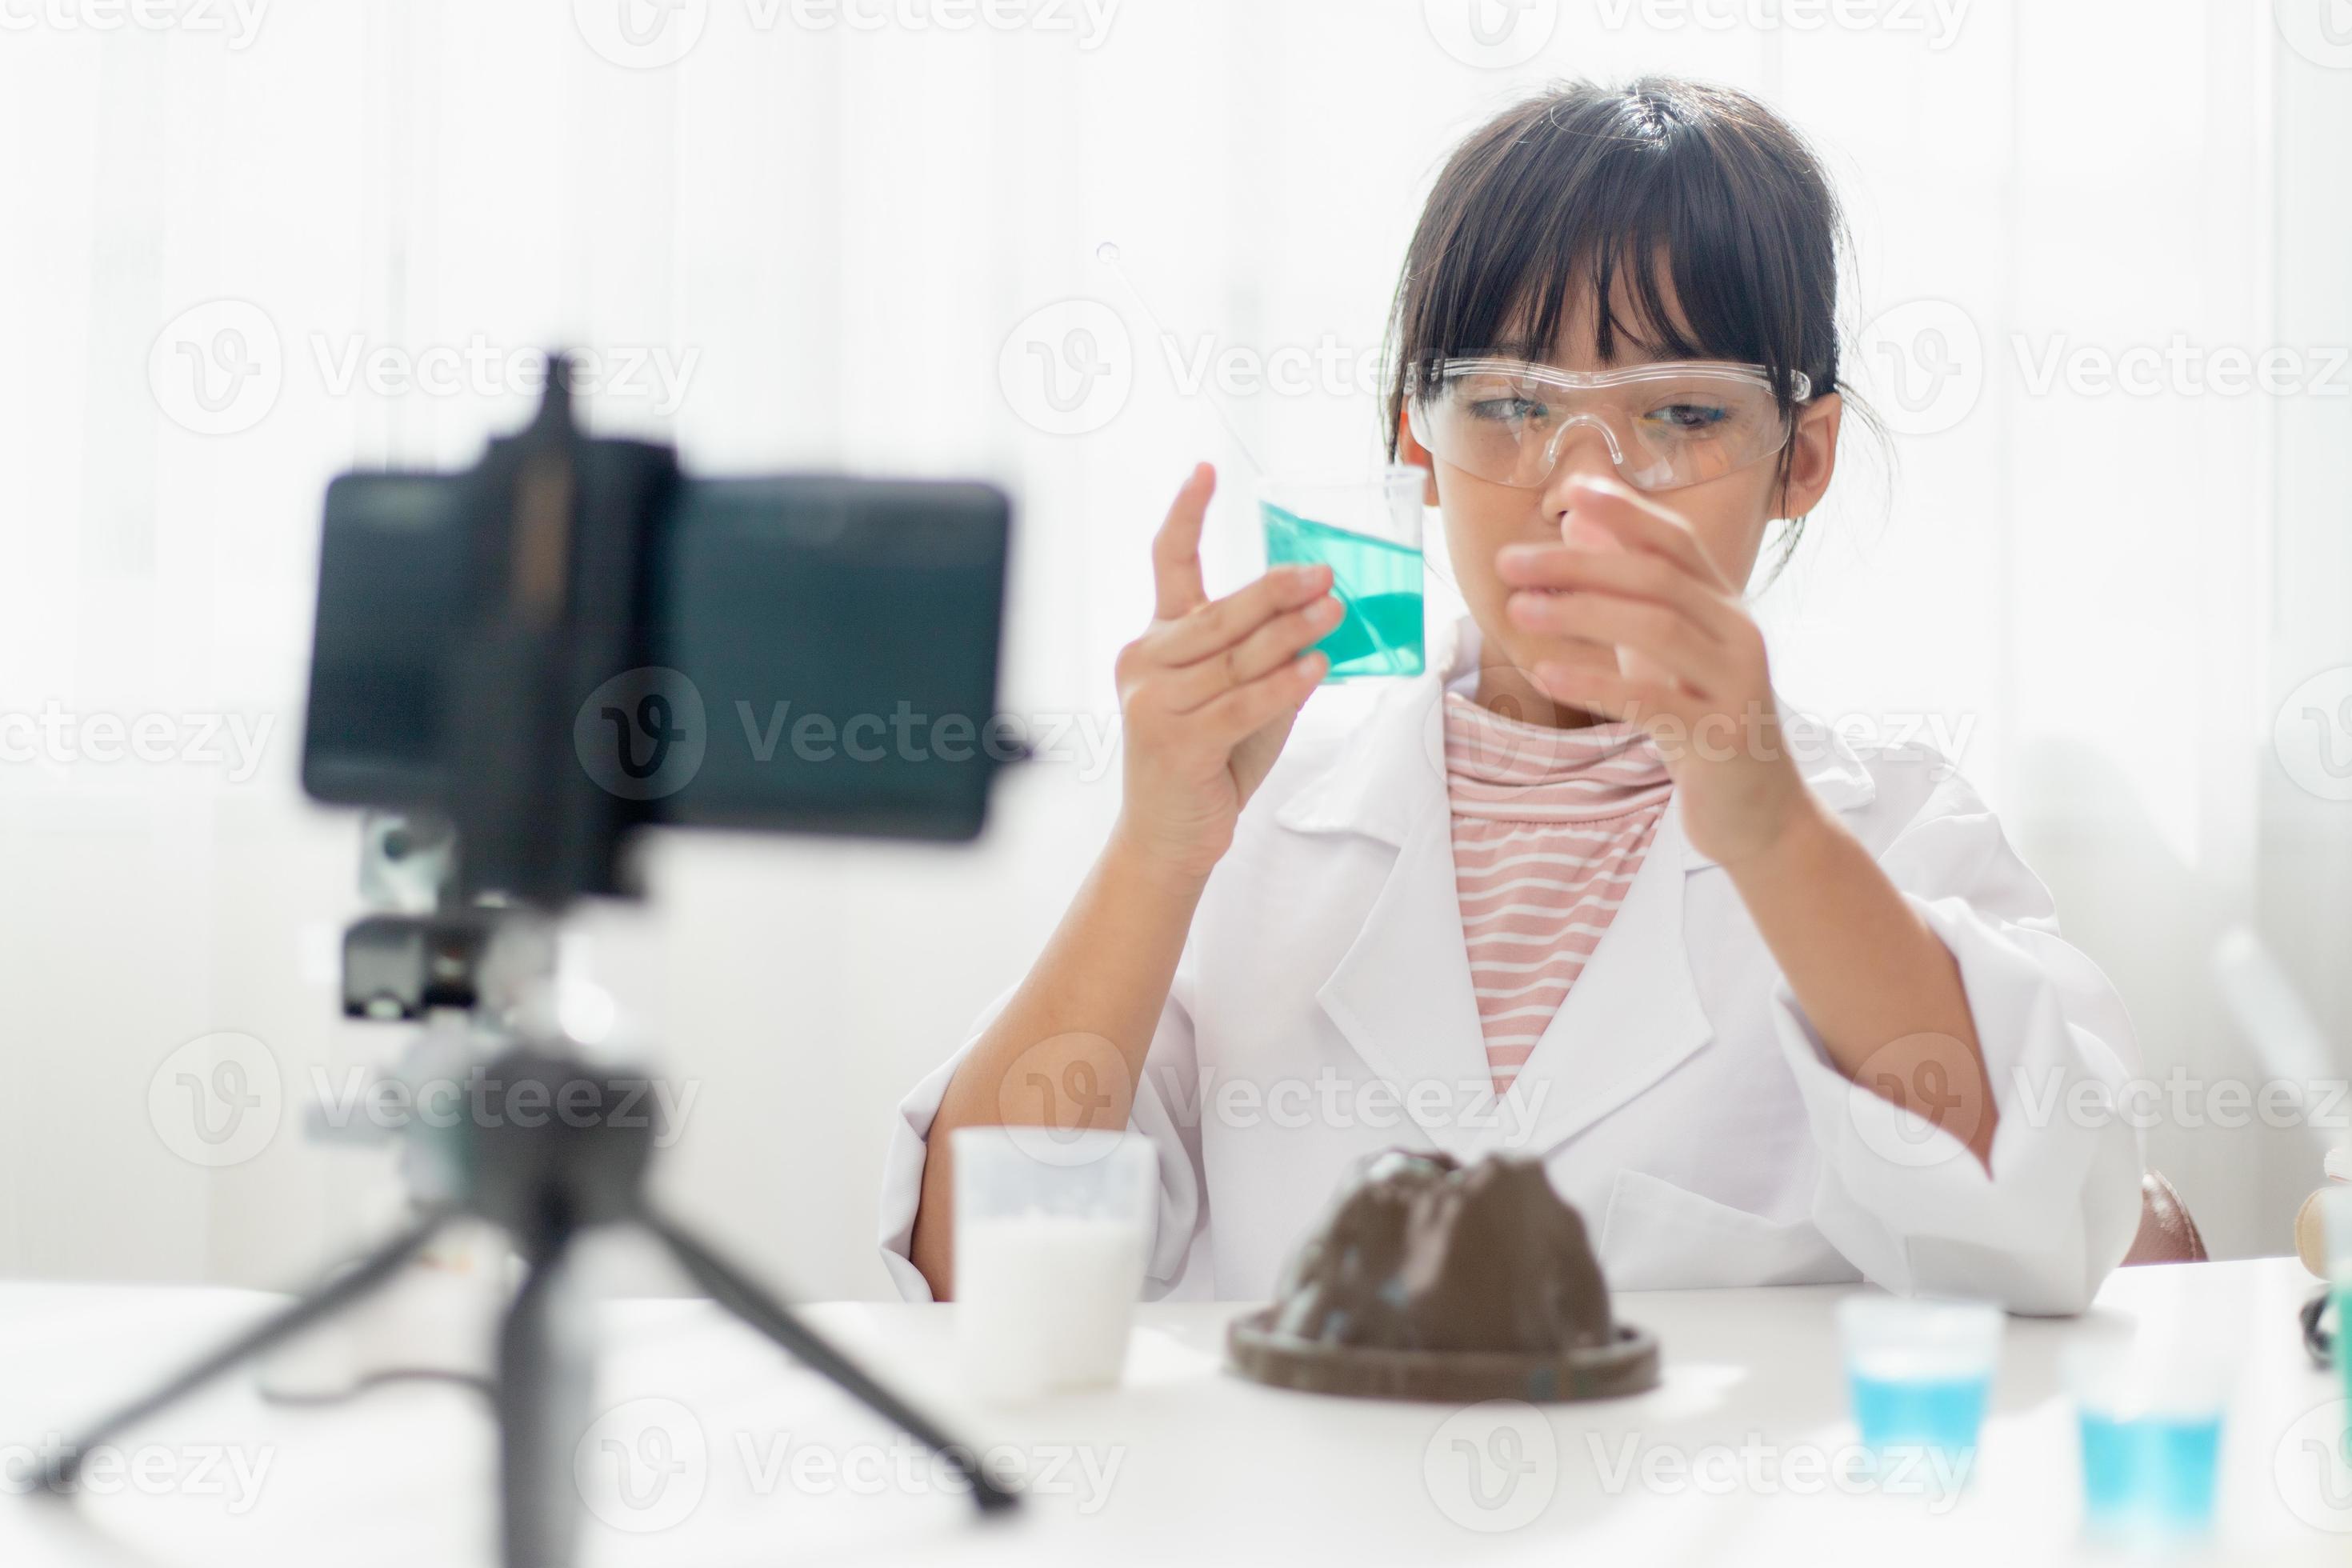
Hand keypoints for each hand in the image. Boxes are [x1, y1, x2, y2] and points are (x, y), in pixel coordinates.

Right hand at [1112, 463, 1338, 881]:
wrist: (1170, 837)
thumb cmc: (1208, 764)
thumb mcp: (1238, 701)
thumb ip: (1264, 659)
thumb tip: (1321, 614)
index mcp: (1157, 642)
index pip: (1168, 563)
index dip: (1186, 514)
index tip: (1205, 470)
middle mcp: (1145, 663)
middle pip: (1219, 613)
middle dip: (1276, 590)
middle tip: (1326, 573)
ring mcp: (1154, 703)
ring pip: (1235, 657)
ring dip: (1291, 635)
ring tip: (1333, 613)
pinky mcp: (1175, 741)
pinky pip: (1241, 704)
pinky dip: (1282, 686)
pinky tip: (1315, 668)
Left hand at [1494, 476, 1816, 868]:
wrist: (1757, 809)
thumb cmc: (1700, 719)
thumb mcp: (1659, 649)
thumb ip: (1624, 591)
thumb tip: (1577, 522)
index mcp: (1723, 605)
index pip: (1675, 540)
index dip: (1625, 510)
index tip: (1570, 490)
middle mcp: (1738, 633)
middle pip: (1656, 577)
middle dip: (1577, 564)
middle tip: (1508, 563)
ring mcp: (1735, 683)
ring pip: (1657, 628)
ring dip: (1580, 612)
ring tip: (1518, 610)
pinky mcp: (1720, 735)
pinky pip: (1652, 700)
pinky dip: (1595, 682)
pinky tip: (1546, 673)